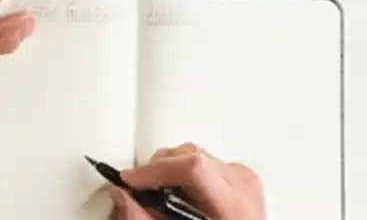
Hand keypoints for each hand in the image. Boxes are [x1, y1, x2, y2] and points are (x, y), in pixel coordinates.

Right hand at [111, 144, 265, 219]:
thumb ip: (146, 219)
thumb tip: (122, 197)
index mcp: (232, 204)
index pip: (192, 167)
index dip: (155, 170)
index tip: (131, 179)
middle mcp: (241, 184)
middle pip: (189, 156)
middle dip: (157, 169)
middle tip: (141, 190)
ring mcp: (243, 178)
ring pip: (194, 154)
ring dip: (171, 171)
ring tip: (163, 196)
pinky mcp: (241, 176)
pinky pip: (206, 162)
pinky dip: (186, 174)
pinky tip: (182, 195)